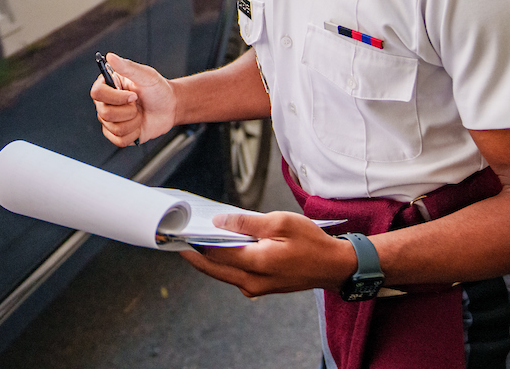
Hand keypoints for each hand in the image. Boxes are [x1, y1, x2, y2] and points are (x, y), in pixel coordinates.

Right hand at [89, 52, 177, 146]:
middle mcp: (105, 103)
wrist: (170, 107)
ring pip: (114, 128)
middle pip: (105, 114)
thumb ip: (127, 67)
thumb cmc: (157, 89)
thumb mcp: (146, 75)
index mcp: (108, 85)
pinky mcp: (117, 134)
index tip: (134, 95)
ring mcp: (110, 120)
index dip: (116, 97)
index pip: (97, 93)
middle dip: (129, 111)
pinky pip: (120, 140)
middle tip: (138, 104)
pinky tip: (139, 125)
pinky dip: (134, 134)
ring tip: (140, 114)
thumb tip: (110, 56)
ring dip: (133, 122)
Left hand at [180, 212, 355, 297]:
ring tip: (195, 238)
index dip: (195, 241)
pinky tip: (219, 246)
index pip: (215, 253)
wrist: (333, 266)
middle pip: (212, 268)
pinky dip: (223, 261)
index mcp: (256, 264)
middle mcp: (251, 282)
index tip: (180, 230)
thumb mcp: (279, 222)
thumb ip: (246, 222)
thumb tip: (219, 222)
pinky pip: (233, 274)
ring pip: (222, 272)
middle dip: (193, 253)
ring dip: (208, 257)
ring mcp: (255, 287)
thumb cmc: (310, 242)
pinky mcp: (260, 287)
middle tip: (176, 238)